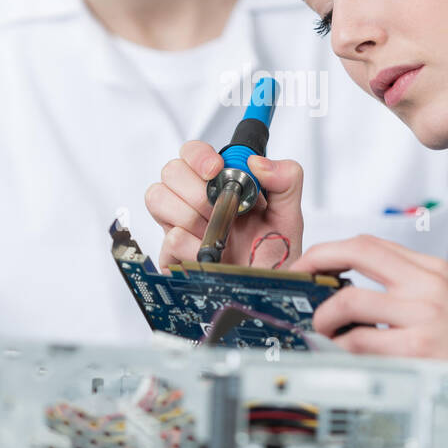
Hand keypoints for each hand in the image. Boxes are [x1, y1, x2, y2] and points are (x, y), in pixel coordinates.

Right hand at [145, 140, 304, 268]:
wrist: (266, 294)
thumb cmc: (274, 255)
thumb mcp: (289, 215)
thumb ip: (286, 180)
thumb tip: (257, 162)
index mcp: (220, 184)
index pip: (192, 152)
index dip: (199, 156)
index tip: (216, 170)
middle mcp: (195, 200)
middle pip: (171, 171)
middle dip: (198, 191)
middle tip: (220, 210)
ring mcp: (179, 225)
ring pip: (159, 198)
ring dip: (191, 216)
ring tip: (217, 234)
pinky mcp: (171, 253)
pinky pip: (170, 238)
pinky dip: (195, 246)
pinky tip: (212, 255)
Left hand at [285, 234, 447, 362]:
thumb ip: (406, 286)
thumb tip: (352, 288)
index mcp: (433, 269)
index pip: (371, 242)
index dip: (331, 249)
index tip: (312, 262)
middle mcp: (427, 284)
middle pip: (357, 251)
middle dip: (316, 260)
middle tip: (300, 278)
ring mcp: (423, 314)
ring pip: (349, 300)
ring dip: (325, 316)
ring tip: (324, 329)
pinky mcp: (417, 346)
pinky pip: (360, 340)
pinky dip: (341, 346)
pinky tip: (343, 352)